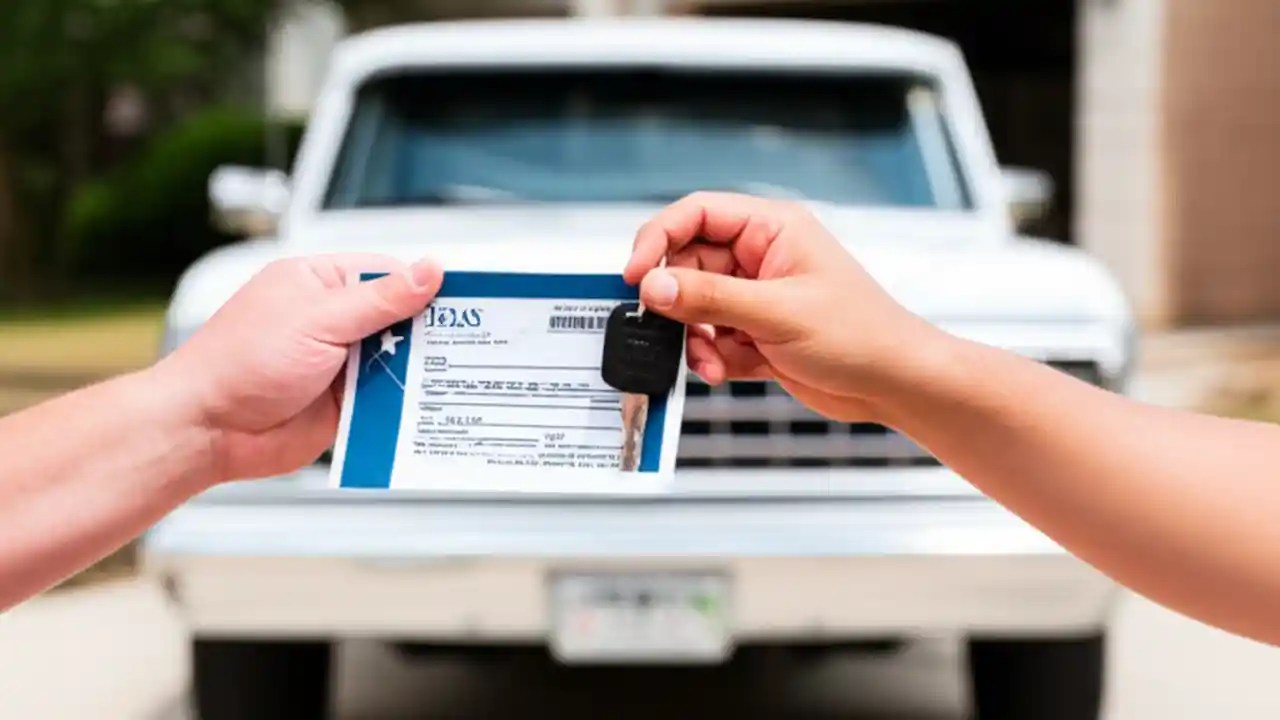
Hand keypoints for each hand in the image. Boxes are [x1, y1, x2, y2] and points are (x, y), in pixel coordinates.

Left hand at [158, 254, 442, 482]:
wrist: (206, 430)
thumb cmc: (240, 363)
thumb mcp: (319, 320)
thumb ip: (380, 299)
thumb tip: (429, 271)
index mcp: (320, 283)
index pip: (389, 275)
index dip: (426, 288)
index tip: (466, 300)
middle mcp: (332, 320)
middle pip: (400, 319)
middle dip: (429, 332)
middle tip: (473, 339)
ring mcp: (340, 363)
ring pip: (398, 361)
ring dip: (419, 370)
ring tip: (462, 374)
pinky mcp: (345, 404)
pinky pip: (387, 399)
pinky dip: (406, 403)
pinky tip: (432, 405)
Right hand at [624, 192, 943, 421]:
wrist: (893, 384)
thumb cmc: (861, 335)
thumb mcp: (777, 312)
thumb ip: (710, 297)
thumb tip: (654, 287)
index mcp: (772, 228)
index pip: (697, 214)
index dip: (658, 238)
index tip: (634, 274)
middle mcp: (760, 256)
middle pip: (687, 264)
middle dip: (676, 302)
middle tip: (667, 329)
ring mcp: (756, 296)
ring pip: (694, 306)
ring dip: (693, 337)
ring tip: (709, 361)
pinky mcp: (755, 332)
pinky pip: (709, 337)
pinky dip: (709, 357)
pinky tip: (724, 372)